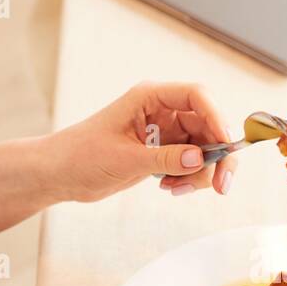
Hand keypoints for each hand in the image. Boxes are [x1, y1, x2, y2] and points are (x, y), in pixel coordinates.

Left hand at [46, 82, 236, 201]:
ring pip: (204, 148)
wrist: (59, 174)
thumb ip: (165, 158)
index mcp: (150, 97)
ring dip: (200, 172)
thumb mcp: (125, 158)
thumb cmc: (81, 155)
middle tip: (221, 185)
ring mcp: (164, 132)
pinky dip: (189, 178)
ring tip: (176, 189)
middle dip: (218, 155)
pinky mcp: (163, 153)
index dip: (217, 118)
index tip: (226, 145)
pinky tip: (170, 188)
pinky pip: (191, 163)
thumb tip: (201, 159)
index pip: (196, 96)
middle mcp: (161, 110)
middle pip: (208, 125)